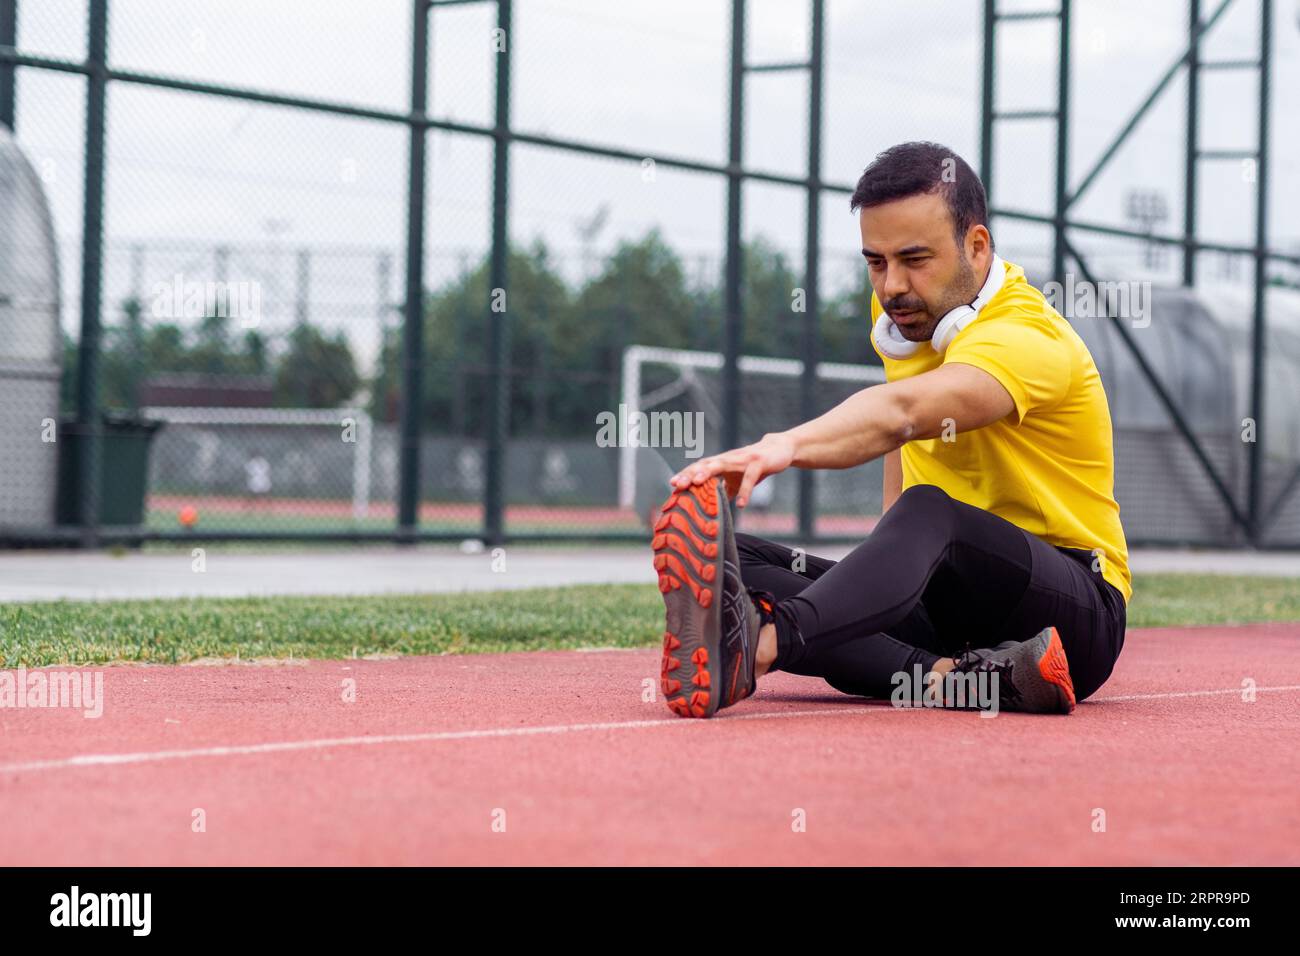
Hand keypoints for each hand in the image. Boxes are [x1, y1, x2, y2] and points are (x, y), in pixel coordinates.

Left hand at [669, 433, 795, 507]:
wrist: (779, 449)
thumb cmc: (755, 465)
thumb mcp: (737, 479)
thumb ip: (725, 490)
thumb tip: (714, 508)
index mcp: (721, 463)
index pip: (699, 468)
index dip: (685, 475)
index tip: (672, 485)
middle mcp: (728, 459)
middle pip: (705, 465)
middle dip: (690, 474)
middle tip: (677, 485)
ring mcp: (743, 460)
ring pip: (722, 465)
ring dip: (708, 473)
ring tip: (697, 484)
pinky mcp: (758, 463)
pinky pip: (750, 478)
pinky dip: (745, 491)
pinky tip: (740, 505)